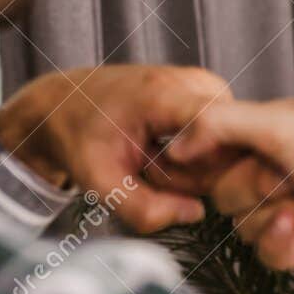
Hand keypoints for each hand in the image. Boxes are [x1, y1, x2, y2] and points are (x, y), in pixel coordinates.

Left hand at [0, 65, 233, 232]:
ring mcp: (204, 83)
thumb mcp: (99, 182)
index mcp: (162, 93)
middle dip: (200, 171)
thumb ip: (144, 208)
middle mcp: (192, 80)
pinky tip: (172, 152)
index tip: (172, 170)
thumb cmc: (79, 136)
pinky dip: (203, 151)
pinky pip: (224, 133)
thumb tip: (196, 213)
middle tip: (156, 173)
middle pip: (228, 141)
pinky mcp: (208, 90)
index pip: (219, 126)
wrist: (65, 102)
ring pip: (229, 140)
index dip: (208, 161)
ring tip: (160, 160)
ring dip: (201, 164)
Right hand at [167, 99, 293, 285]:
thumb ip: (221, 125)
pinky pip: (266, 254)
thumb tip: (174, 145)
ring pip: (244, 226)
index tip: (233, 159)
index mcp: (276, 131)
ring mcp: (293, 206)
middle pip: (225, 192)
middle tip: (289, 180)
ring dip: (273, 219)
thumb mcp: (282, 125)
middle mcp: (282, 167)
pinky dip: (286, 246)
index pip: (218, 149)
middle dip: (254, 190)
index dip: (220, 160)